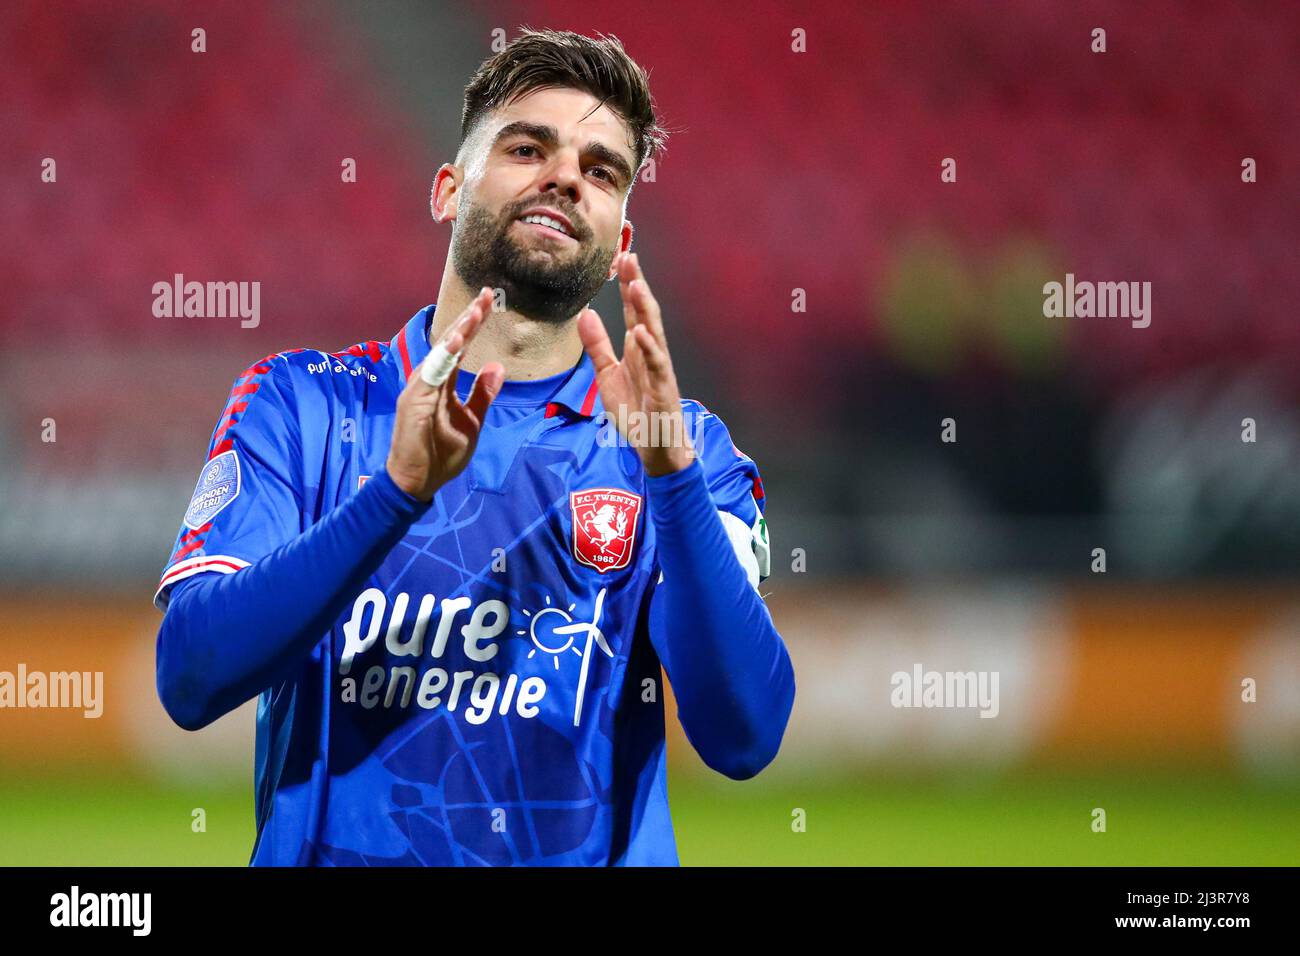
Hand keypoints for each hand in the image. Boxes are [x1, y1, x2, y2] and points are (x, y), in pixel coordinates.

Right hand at [386, 287, 503, 501]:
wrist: (418, 482)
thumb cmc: (441, 453)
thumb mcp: (472, 420)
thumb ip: (483, 394)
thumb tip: (497, 366)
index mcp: (442, 382)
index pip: (460, 347)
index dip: (474, 324)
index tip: (488, 302)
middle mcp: (428, 379)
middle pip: (450, 342)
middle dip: (468, 318)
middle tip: (486, 295)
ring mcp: (419, 389)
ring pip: (440, 353)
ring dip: (458, 332)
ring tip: (476, 312)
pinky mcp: (414, 402)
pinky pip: (432, 375)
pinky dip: (444, 357)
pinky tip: (457, 342)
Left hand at [577, 252, 693, 476]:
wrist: (655, 446)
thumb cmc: (636, 411)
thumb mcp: (607, 375)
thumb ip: (598, 346)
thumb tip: (585, 314)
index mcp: (636, 348)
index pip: (632, 310)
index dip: (626, 284)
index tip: (620, 257)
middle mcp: (650, 352)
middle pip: (644, 312)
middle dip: (637, 285)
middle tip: (630, 257)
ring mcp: (658, 368)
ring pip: (653, 332)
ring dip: (645, 309)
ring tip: (636, 285)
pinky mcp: (663, 388)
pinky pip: (656, 365)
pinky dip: (649, 348)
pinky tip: (641, 332)